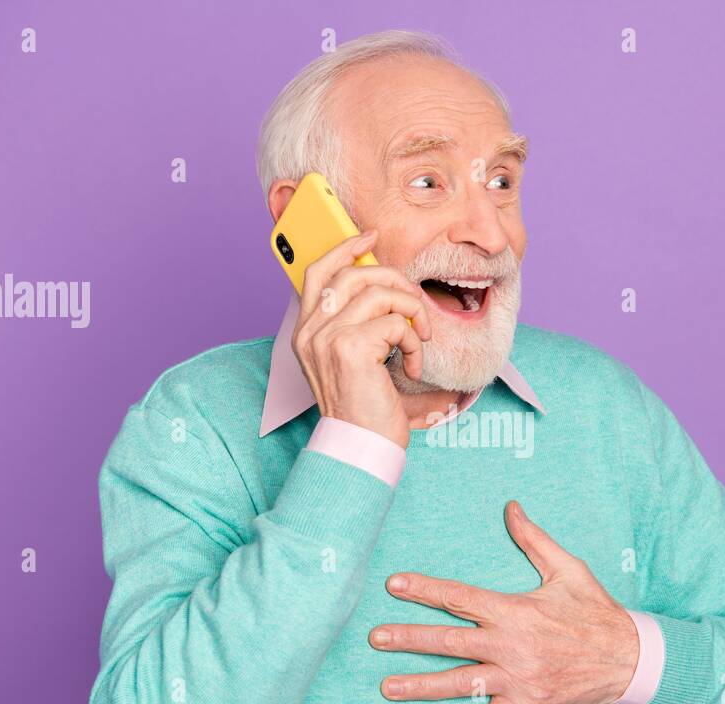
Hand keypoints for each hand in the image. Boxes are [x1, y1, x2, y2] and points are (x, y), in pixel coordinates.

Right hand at [292, 229, 433, 448]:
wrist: (361, 446)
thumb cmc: (363, 408)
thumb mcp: (351, 360)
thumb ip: (354, 323)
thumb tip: (382, 287)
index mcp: (306, 332)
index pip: (317, 271)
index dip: (344, 247)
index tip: (370, 235)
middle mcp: (310, 332)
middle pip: (354, 273)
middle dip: (396, 281)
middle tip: (417, 306)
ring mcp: (326, 338)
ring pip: (380, 293)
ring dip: (412, 314)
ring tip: (418, 342)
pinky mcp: (350, 348)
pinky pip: (396, 321)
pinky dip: (415, 341)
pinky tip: (412, 364)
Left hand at [369, 500, 640, 703]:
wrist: (629, 658)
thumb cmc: (596, 611)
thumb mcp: (567, 568)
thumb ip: (533, 539)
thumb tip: (511, 507)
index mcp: (514, 609)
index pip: (460, 598)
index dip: (424, 590)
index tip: (393, 584)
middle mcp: (510, 644)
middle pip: (448, 641)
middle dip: (408, 639)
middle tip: (374, 638)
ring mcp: (516, 678)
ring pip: (459, 682)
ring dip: (420, 686)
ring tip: (386, 687)